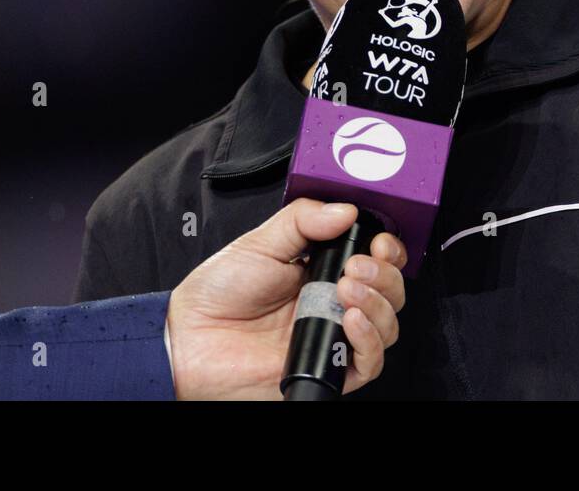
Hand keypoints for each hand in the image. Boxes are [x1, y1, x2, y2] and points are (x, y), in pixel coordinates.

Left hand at [164, 199, 407, 399]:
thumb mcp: (260, 243)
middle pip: (390, 291)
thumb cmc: (217, 294)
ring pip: (387, 325)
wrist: (189, 340)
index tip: (379, 241)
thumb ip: (303, 220)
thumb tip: (346, 209)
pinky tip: (349, 320)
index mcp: (324, 270)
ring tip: (347, 289)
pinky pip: (369, 363)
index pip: (377, 260)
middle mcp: (335, 303)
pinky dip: (368, 340)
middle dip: (385, 274)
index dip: (388, 250)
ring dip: (378, 304)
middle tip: (357, 266)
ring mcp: (332, 336)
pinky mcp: (327, 369)